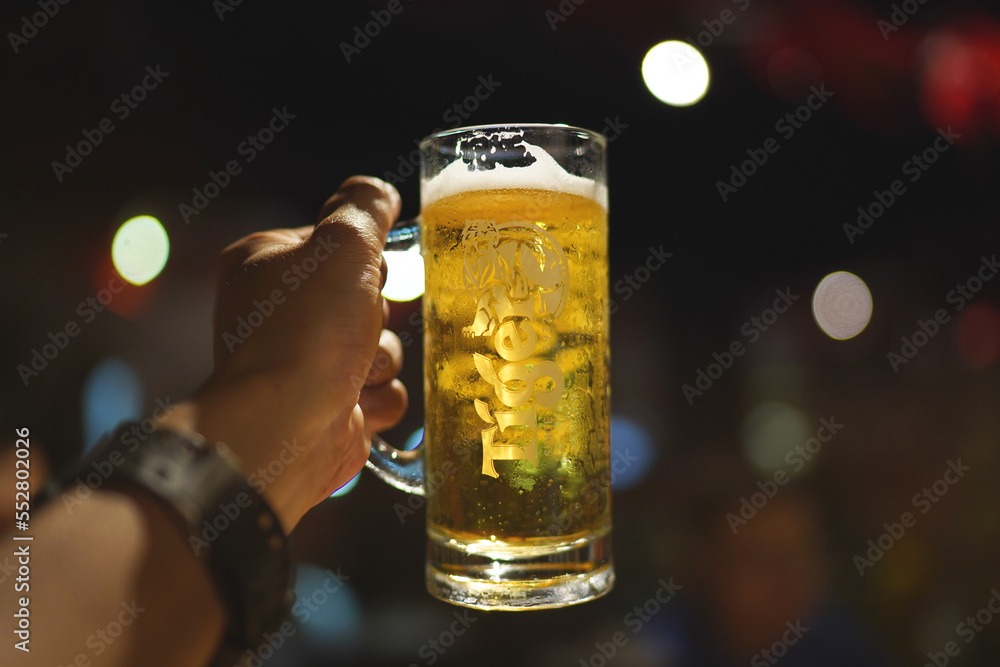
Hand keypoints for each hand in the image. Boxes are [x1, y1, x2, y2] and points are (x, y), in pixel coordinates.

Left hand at [158, 176, 407, 530]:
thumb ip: (364, 207)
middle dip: (376, 314)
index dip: (364, 258)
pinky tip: (356, 402)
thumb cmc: (307, 330)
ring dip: (379, 358)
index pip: (337, 244)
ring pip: (380, 345)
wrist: (288, 425)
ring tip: (352, 371)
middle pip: (366, 296)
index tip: (367, 271)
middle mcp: (280, 313)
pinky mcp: (332, 406)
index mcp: (268, 264)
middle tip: (356, 323)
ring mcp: (305, 363)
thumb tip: (377, 192)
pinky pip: (382, 389)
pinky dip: (377, 396)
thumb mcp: (343, 245)